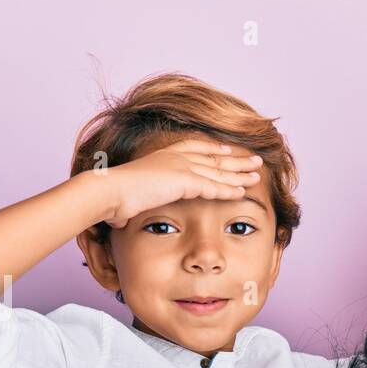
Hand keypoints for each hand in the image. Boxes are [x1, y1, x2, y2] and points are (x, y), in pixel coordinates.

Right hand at [103, 138, 264, 229]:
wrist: (108, 192)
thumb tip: (119, 219)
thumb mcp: (126, 198)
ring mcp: (180, 167)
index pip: (195, 148)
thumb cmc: (111, 197)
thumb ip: (130, 206)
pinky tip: (243, 192)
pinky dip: (229, 189)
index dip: (214, 150)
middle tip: (256, 160)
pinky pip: (213, 186)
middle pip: (213, 158)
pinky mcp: (184, 180)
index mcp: (163, 156)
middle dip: (236, 160)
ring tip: (258, 175)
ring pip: (218, 171)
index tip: (229, 151)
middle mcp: (175, 157)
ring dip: (239, 173)